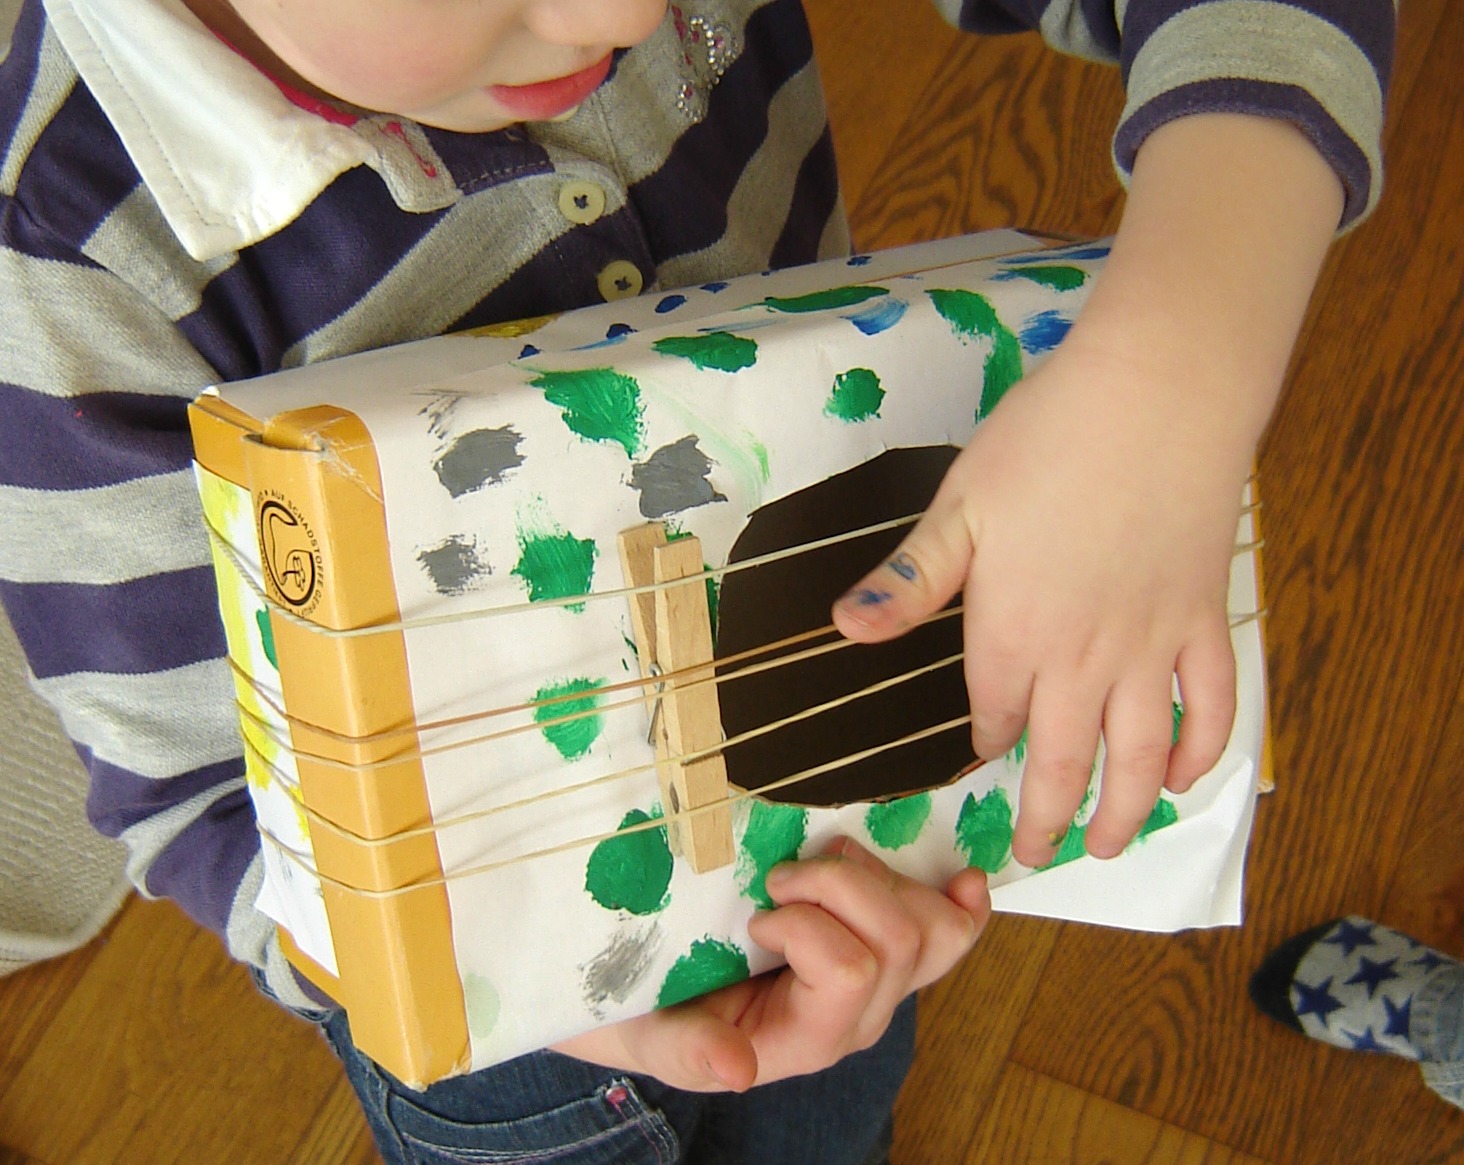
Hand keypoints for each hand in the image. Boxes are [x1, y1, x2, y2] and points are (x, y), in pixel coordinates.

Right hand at [551, 837, 988, 1089]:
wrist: (667, 1003)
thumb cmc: (659, 1015)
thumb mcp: (659, 1037)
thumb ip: (693, 1051)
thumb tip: (735, 1069)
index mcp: (805, 1038)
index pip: (846, 971)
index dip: (808, 926)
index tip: (758, 914)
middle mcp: (857, 1016)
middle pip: (898, 941)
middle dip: (842, 887)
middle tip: (783, 876)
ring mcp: (881, 985)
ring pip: (930, 928)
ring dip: (880, 878)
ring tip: (826, 863)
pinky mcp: (888, 952)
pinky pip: (952, 934)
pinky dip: (961, 902)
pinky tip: (962, 880)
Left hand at [832, 335, 1247, 865]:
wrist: (1156, 399)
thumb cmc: (1045, 443)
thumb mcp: (958, 506)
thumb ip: (909, 581)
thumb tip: (844, 630)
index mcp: (1013, 634)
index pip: (993, 714)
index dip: (986, 741)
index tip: (983, 758)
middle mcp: (1082, 661)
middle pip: (1064, 761)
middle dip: (1048, 816)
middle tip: (1041, 856)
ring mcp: (1151, 647)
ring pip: (1142, 754)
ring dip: (1127, 810)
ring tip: (1111, 847)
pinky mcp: (1203, 621)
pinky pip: (1210, 705)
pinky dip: (1203, 749)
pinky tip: (1189, 775)